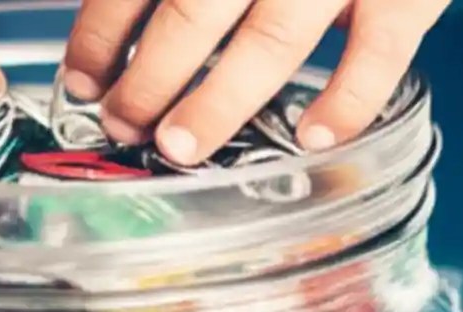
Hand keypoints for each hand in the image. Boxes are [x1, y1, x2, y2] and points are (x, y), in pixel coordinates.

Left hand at [62, 0, 450, 164]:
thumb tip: (120, 8)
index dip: (102, 33)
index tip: (83, 80)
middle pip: (194, 10)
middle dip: (148, 79)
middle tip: (122, 124)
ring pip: (271, 40)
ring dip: (218, 102)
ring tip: (179, 147)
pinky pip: (379, 50)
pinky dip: (346, 100)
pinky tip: (310, 138)